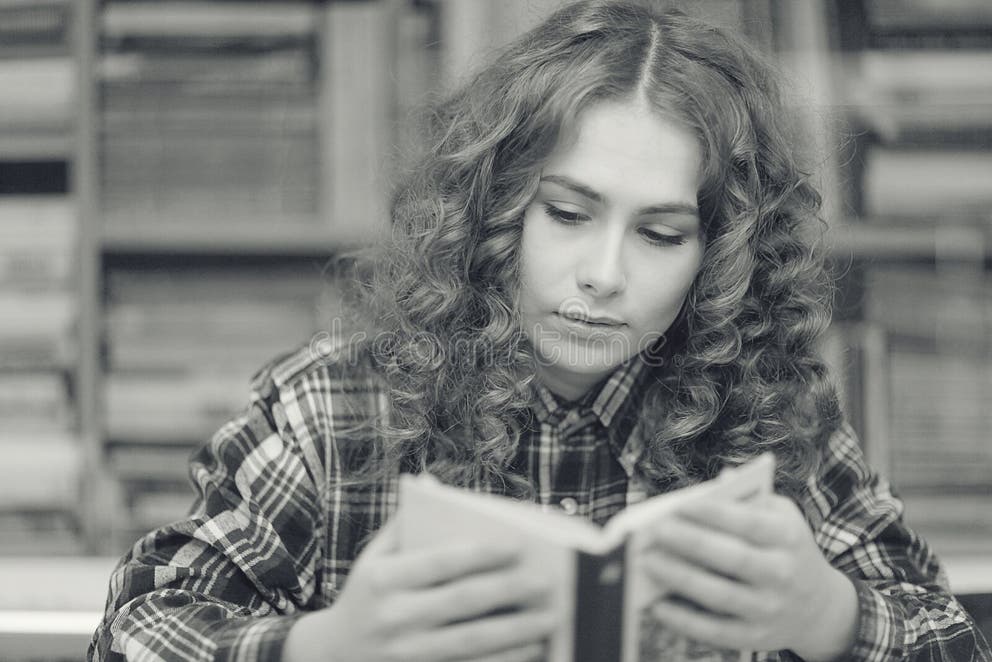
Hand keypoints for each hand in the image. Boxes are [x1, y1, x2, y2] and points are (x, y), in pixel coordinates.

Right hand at [284, 518, 555, 661]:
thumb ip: (403, 524)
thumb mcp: (372, 558)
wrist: (329, 658)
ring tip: (549, 618)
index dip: (481, 554)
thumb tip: (433, 484)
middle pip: (463, 602)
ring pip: (472, 643)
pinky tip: (532, 650)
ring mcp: (406, 654)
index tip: (518, 546)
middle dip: (510, 590)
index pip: (441, 562)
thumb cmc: (366, 596)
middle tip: (546, 581)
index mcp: (383, 579)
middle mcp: (394, 617)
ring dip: (516, 632)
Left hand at [639, 494, 857, 660]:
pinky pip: (714, 631)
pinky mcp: (755, 637)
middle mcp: (782, 574)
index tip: (679, 505)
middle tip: (654, 531)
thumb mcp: (781, 515)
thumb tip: (716, 481)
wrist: (820, 607)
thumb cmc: (785, 548)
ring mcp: (769, 609)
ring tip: (648, 562)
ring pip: (719, 595)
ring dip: (680, 578)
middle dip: (690, 542)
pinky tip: (657, 605)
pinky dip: (683, 620)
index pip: (748, 522)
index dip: (713, 513)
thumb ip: (749, 497)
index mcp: (788, 537)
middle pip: (731, 558)